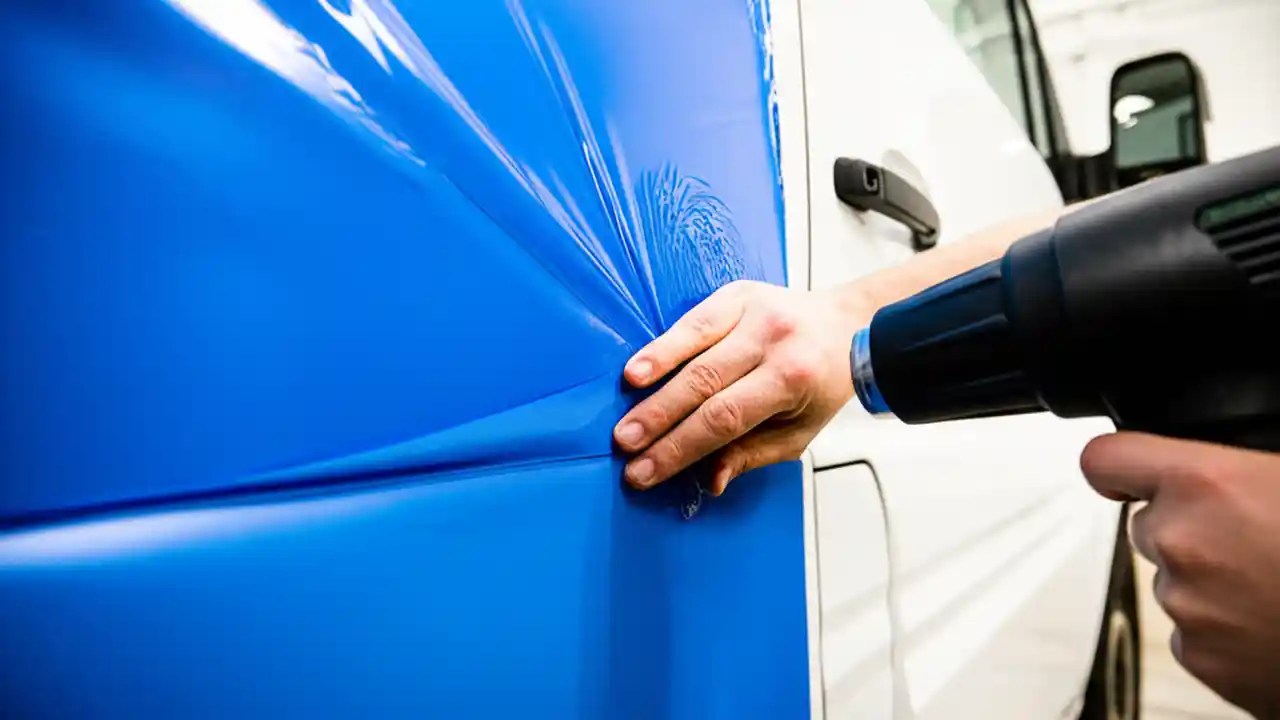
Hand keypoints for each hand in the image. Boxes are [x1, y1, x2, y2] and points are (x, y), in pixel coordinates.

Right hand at [613, 279, 866, 494]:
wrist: (846, 323)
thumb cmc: (819, 383)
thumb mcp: (798, 430)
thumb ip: (751, 454)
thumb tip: (709, 481)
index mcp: (792, 379)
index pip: (724, 419)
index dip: (680, 448)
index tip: (645, 472)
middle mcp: (772, 340)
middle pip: (703, 385)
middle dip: (659, 421)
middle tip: (625, 448)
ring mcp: (753, 312)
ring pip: (694, 351)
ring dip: (654, 387)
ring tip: (625, 416)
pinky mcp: (736, 294)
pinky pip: (692, 322)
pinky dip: (662, 348)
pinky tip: (635, 371)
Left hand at [1081, 432, 1279, 718]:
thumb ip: (1247, 470)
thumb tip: (1238, 470)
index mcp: (1205, 483)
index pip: (1106, 459)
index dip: (1118, 466)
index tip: (1125, 474)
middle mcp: (1180, 541)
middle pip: (1149, 522)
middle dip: (1189, 527)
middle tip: (1253, 537)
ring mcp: (1186, 604)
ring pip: (1173, 579)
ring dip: (1211, 579)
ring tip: (1276, 584)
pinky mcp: (1200, 657)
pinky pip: (1192, 631)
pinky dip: (1223, 629)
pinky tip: (1272, 622)